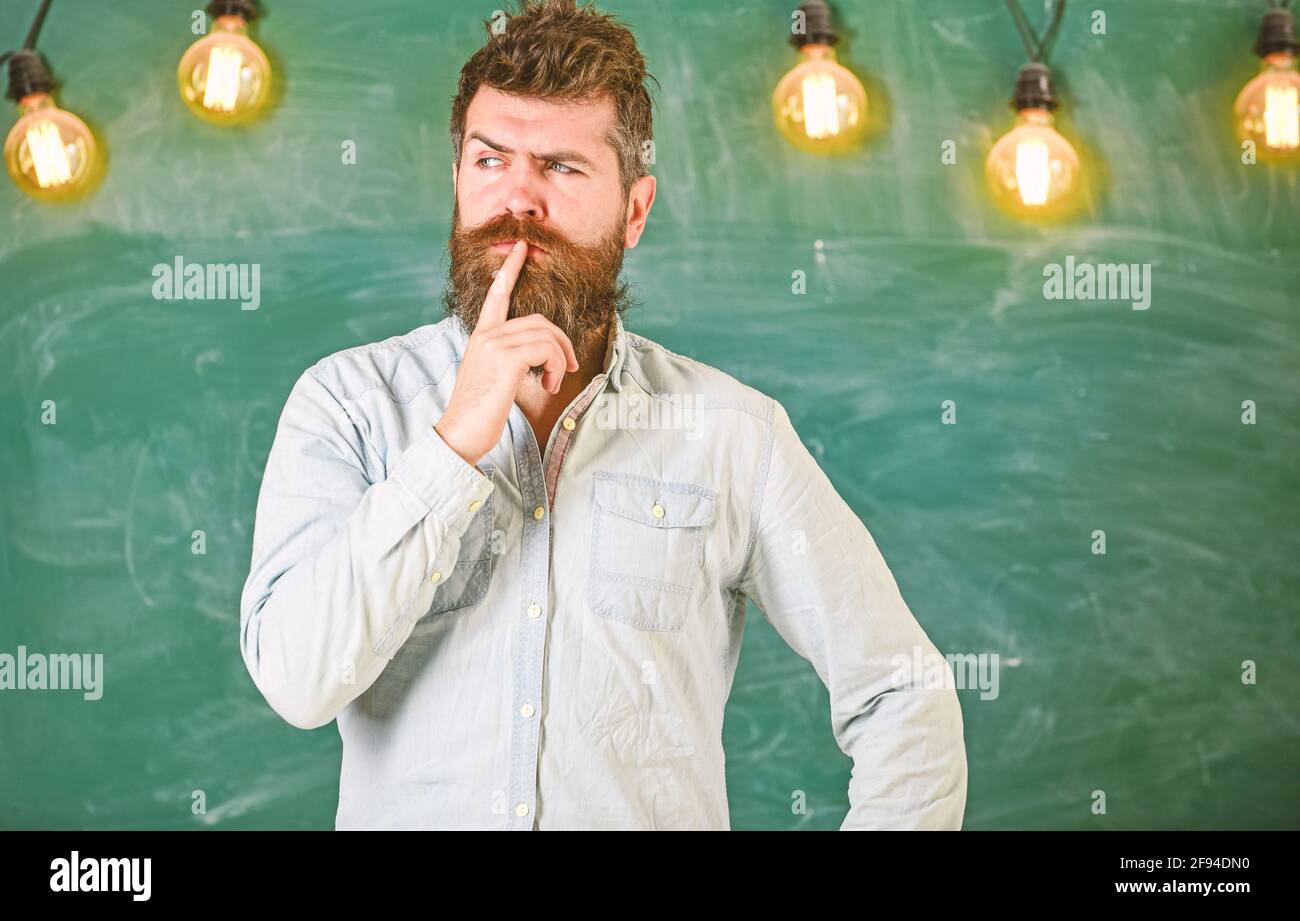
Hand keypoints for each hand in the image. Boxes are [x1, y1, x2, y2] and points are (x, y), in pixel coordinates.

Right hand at [434, 240, 579, 467]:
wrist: (459, 434)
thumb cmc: (479, 413)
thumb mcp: (492, 378)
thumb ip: (508, 359)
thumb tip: (536, 357)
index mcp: (481, 336)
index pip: (496, 294)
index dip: (510, 269)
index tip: (521, 248)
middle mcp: (486, 335)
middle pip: (539, 320)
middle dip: (561, 342)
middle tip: (565, 368)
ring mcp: (494, 344)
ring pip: (547, 335)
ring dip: (560, 359)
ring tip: (552, 382)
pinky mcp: (506, 358)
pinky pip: (547, 349)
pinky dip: (556, 366)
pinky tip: (547, 385)